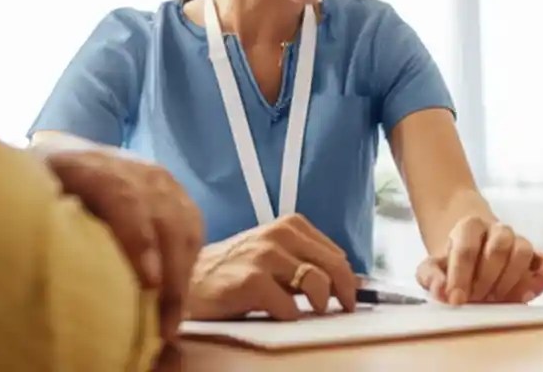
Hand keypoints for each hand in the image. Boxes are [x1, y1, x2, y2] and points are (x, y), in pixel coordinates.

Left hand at [42, 149, 201, 338]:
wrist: (69, 153)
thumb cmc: (43, 183)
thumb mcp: (31, 195)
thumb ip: (44, 219)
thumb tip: (53, 260)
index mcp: (92, 168)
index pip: (125, 199)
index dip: (140, 240)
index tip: (149, 281)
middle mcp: (136, 170)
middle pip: (164, 220)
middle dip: (170, 275)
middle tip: (163, 325)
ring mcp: (161, 180)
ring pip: (184, 228)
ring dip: (182, 278)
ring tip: (171, 322)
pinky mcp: (178, 194)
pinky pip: (193, 230)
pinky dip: (189, 264)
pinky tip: (178, 296)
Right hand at [186, 213, 358, 320]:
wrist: (190, 279)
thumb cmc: (235, 270)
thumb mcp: (275, 256)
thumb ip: (308, 263)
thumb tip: (351, 282)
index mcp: (290, 226)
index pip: (336, 254)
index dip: (347, 278)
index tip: (349, 295)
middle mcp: (278, 235)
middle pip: (333, 265)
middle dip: (345, 292)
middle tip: (344, 309)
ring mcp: (263, 256)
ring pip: (316, 281)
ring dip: (320, 303)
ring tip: (312, 311)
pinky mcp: (250, 281)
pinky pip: (289, 306)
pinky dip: (291, 316)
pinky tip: (281, 315)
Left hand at [415, 216, 542, 304]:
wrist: (472, 255)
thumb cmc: (453, 264)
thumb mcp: (433, 268)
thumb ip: (431, 277)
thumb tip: (441, 292)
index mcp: (470, 226)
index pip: (467, 249)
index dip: (461, 276)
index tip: (456, 300)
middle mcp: (498, 230)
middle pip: (497, 249)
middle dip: (486, 280)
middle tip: (477, 299)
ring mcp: (520, 241)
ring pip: (523, 251)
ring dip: (510, 281)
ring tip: (497, 299)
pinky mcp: (538, 257)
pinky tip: (526, 295)